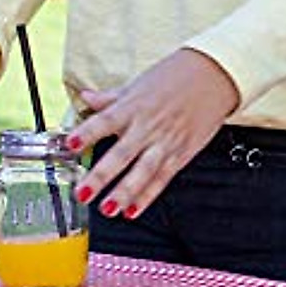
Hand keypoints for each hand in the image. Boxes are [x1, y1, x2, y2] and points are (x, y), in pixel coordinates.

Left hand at [65, 48, 240, 218]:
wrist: (215, 76)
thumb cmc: (175, 77)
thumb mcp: (138, 84)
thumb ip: (110, 98)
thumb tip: (85, 97)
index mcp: (132, 107)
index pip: (104, 121)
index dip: (87, 133)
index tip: (70, 144)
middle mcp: (147, 127)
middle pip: (121, 154)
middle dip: (101, 176)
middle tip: (83, 193)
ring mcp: (165, 142)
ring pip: (143, 172)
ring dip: (124, 193)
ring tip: (108, 210)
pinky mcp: (181, 154)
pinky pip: (162, 179)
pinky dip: (147, 196)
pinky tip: (133, 210)